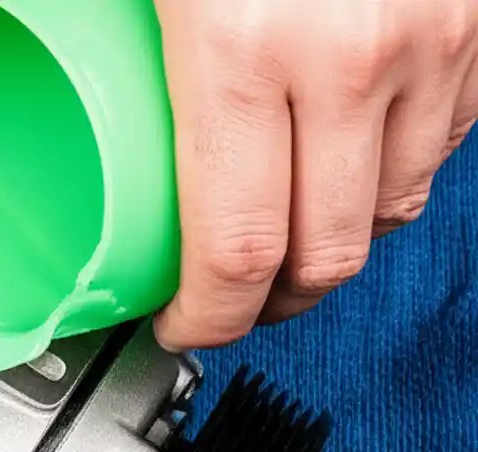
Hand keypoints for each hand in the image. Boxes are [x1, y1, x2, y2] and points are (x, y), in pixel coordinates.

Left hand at [152, 0, 477, 348]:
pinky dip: (393, 171)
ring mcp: (429, 41)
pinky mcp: (475, 27)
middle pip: (325, 254)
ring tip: (289, 236)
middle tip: (231, 300)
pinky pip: (443, 142)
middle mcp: (349, 56)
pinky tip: (346, 160)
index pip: (236, 248)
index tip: (183, 325)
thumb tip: (106, 145)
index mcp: (241, 47)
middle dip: (274, 301)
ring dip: (337, 241)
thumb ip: (135, 71)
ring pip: (394, 210)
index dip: (210, 315)